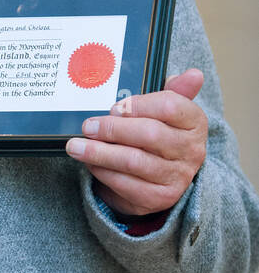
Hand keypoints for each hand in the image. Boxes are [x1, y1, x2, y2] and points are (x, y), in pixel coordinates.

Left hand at [65, 68, 207, 215]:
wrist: (166, 176)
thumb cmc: (161, 133)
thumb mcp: (167, 110)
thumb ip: (174, 90)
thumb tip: (193, 74)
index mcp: (195, 122)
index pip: (170, 106)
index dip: (138, 105)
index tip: (114, 107)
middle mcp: (192, 150)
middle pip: (149, 134)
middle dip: (112, 129)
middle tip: (88, 126)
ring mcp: (177, 177)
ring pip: (133, 161)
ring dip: (99, 153)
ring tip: (76, 146)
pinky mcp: (160, 198)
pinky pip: (125, 184)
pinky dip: (103, 172)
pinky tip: (91, 163)